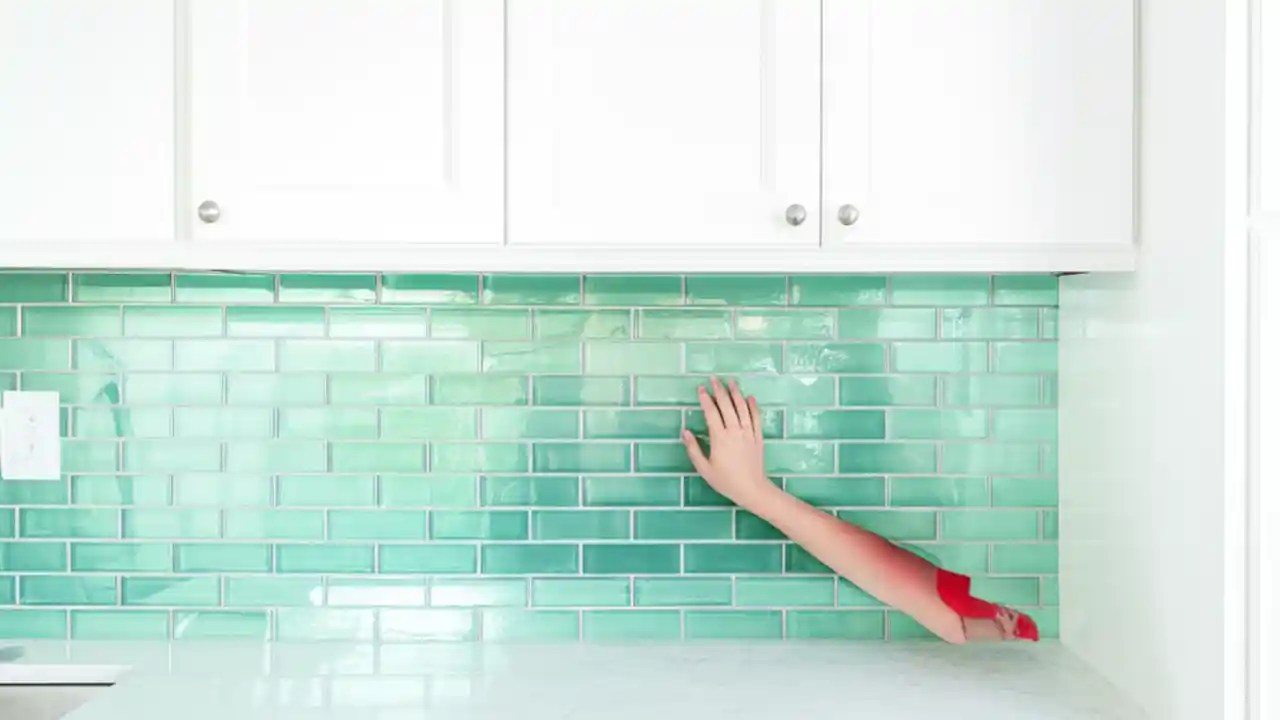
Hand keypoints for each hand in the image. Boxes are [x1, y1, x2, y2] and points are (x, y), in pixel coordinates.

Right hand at [682, 376, 775, 507]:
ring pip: (742, 408)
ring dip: (736, 393)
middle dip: (719, 390)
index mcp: (720, 438)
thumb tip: (685, 432)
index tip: (701, 389)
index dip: (705, 399)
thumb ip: (694, 449)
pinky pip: (756, 418)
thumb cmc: (725, 481)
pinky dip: (753, 406)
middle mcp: (735, 431)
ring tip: (731, 382)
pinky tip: (750, 397)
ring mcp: (748, 433)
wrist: (752, 489)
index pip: (711, 413)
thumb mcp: (704, 468)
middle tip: (714, 379)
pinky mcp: (758, 437)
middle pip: (727, 406)